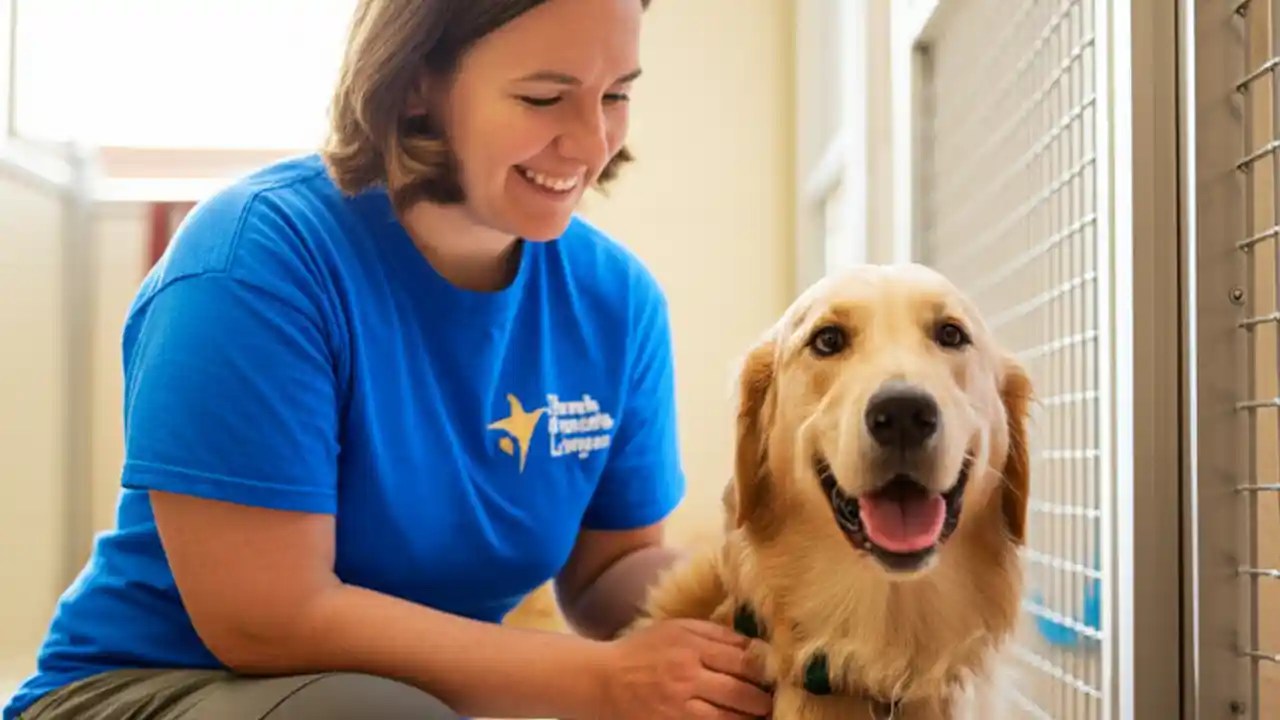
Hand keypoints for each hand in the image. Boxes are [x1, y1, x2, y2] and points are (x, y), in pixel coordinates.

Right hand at [597, 618, 773, 718]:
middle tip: (772, 700)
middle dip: (764, 700)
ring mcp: (679, 707)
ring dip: (751, 719)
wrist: (601, 680)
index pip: (744, 659)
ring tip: (761, 716)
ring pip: (731, 719)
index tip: (776, 675)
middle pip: (742, 692)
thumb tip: (756, 644)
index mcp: (691, 646)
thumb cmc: (643, 651)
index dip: (766, 670)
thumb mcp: (677, 629)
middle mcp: (688, 677)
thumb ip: (716, 633)